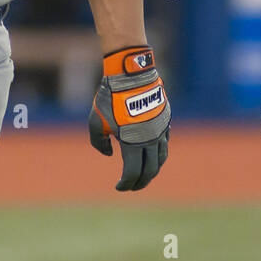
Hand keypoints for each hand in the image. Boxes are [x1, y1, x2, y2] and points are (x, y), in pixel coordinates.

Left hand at [87, 46, 170, 190]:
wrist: (131, 73)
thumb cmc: (110, 97)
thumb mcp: (96, 121)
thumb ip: (99, 143)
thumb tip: (109, 153)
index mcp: (134, 143)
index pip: (133, 172)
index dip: (126, 183)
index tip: (118, 187)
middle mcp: (151, 139)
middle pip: (150, 170)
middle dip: (141, 182)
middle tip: (132, 186)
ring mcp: (161, 129)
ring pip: (161, 158)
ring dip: (153, 170)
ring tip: (143, 174)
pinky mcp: (165, 119)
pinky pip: (165, 142)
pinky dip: (159, 152)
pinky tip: (152, 153)